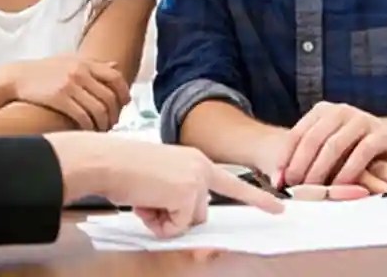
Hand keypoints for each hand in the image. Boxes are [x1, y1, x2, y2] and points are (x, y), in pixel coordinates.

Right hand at [5, 55, 130, 130]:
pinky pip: (83, 116)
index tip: (125, 104)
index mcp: (84, 62)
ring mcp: (70, 84)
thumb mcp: (69, 60)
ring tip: (101, 129)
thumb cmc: (43, 71)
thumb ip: (93, 64)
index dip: (124, 92)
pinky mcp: (59, 98)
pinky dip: (89, 126)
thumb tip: (116, 64)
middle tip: (113, 123)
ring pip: (99, 109)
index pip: (115, 76)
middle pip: (109, 96)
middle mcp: (80, 72)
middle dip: (114, 113)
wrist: (16, 77)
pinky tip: (88, 130)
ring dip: (104, 123)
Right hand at [44, 132, 283, 238]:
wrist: (106, 160)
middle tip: (149, 200)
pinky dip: (158, 223)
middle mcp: (200, 167)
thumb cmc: (122, 167)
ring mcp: (196, 180)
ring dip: (164, 219)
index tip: (280, 209)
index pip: (231, 183)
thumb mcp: (157, 179)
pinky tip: (144, 202)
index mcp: (194, 160)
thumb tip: (181, 221)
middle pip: (200, 211)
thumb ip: (176, 194)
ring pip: (189, 220)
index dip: (257, 199)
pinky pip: (177, 227)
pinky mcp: (187, 194)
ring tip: (143, 198)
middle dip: (175, 216)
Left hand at [277, 101, 386, 186]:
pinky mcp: (382, 133)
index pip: (297, 134)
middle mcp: (340, 110)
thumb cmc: (355, 147)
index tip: (276, 180)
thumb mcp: (330, 146)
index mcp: (322, 110)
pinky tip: (340, 187)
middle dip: (300, 165)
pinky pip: (361, 152)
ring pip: (334, 145)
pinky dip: (348, 171)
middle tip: (292, 187)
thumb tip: (279, 181)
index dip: (285, 158)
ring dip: (321, 170)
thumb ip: (308, 156)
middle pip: (313, 139)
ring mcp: (361, 119)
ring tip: (313, 189)